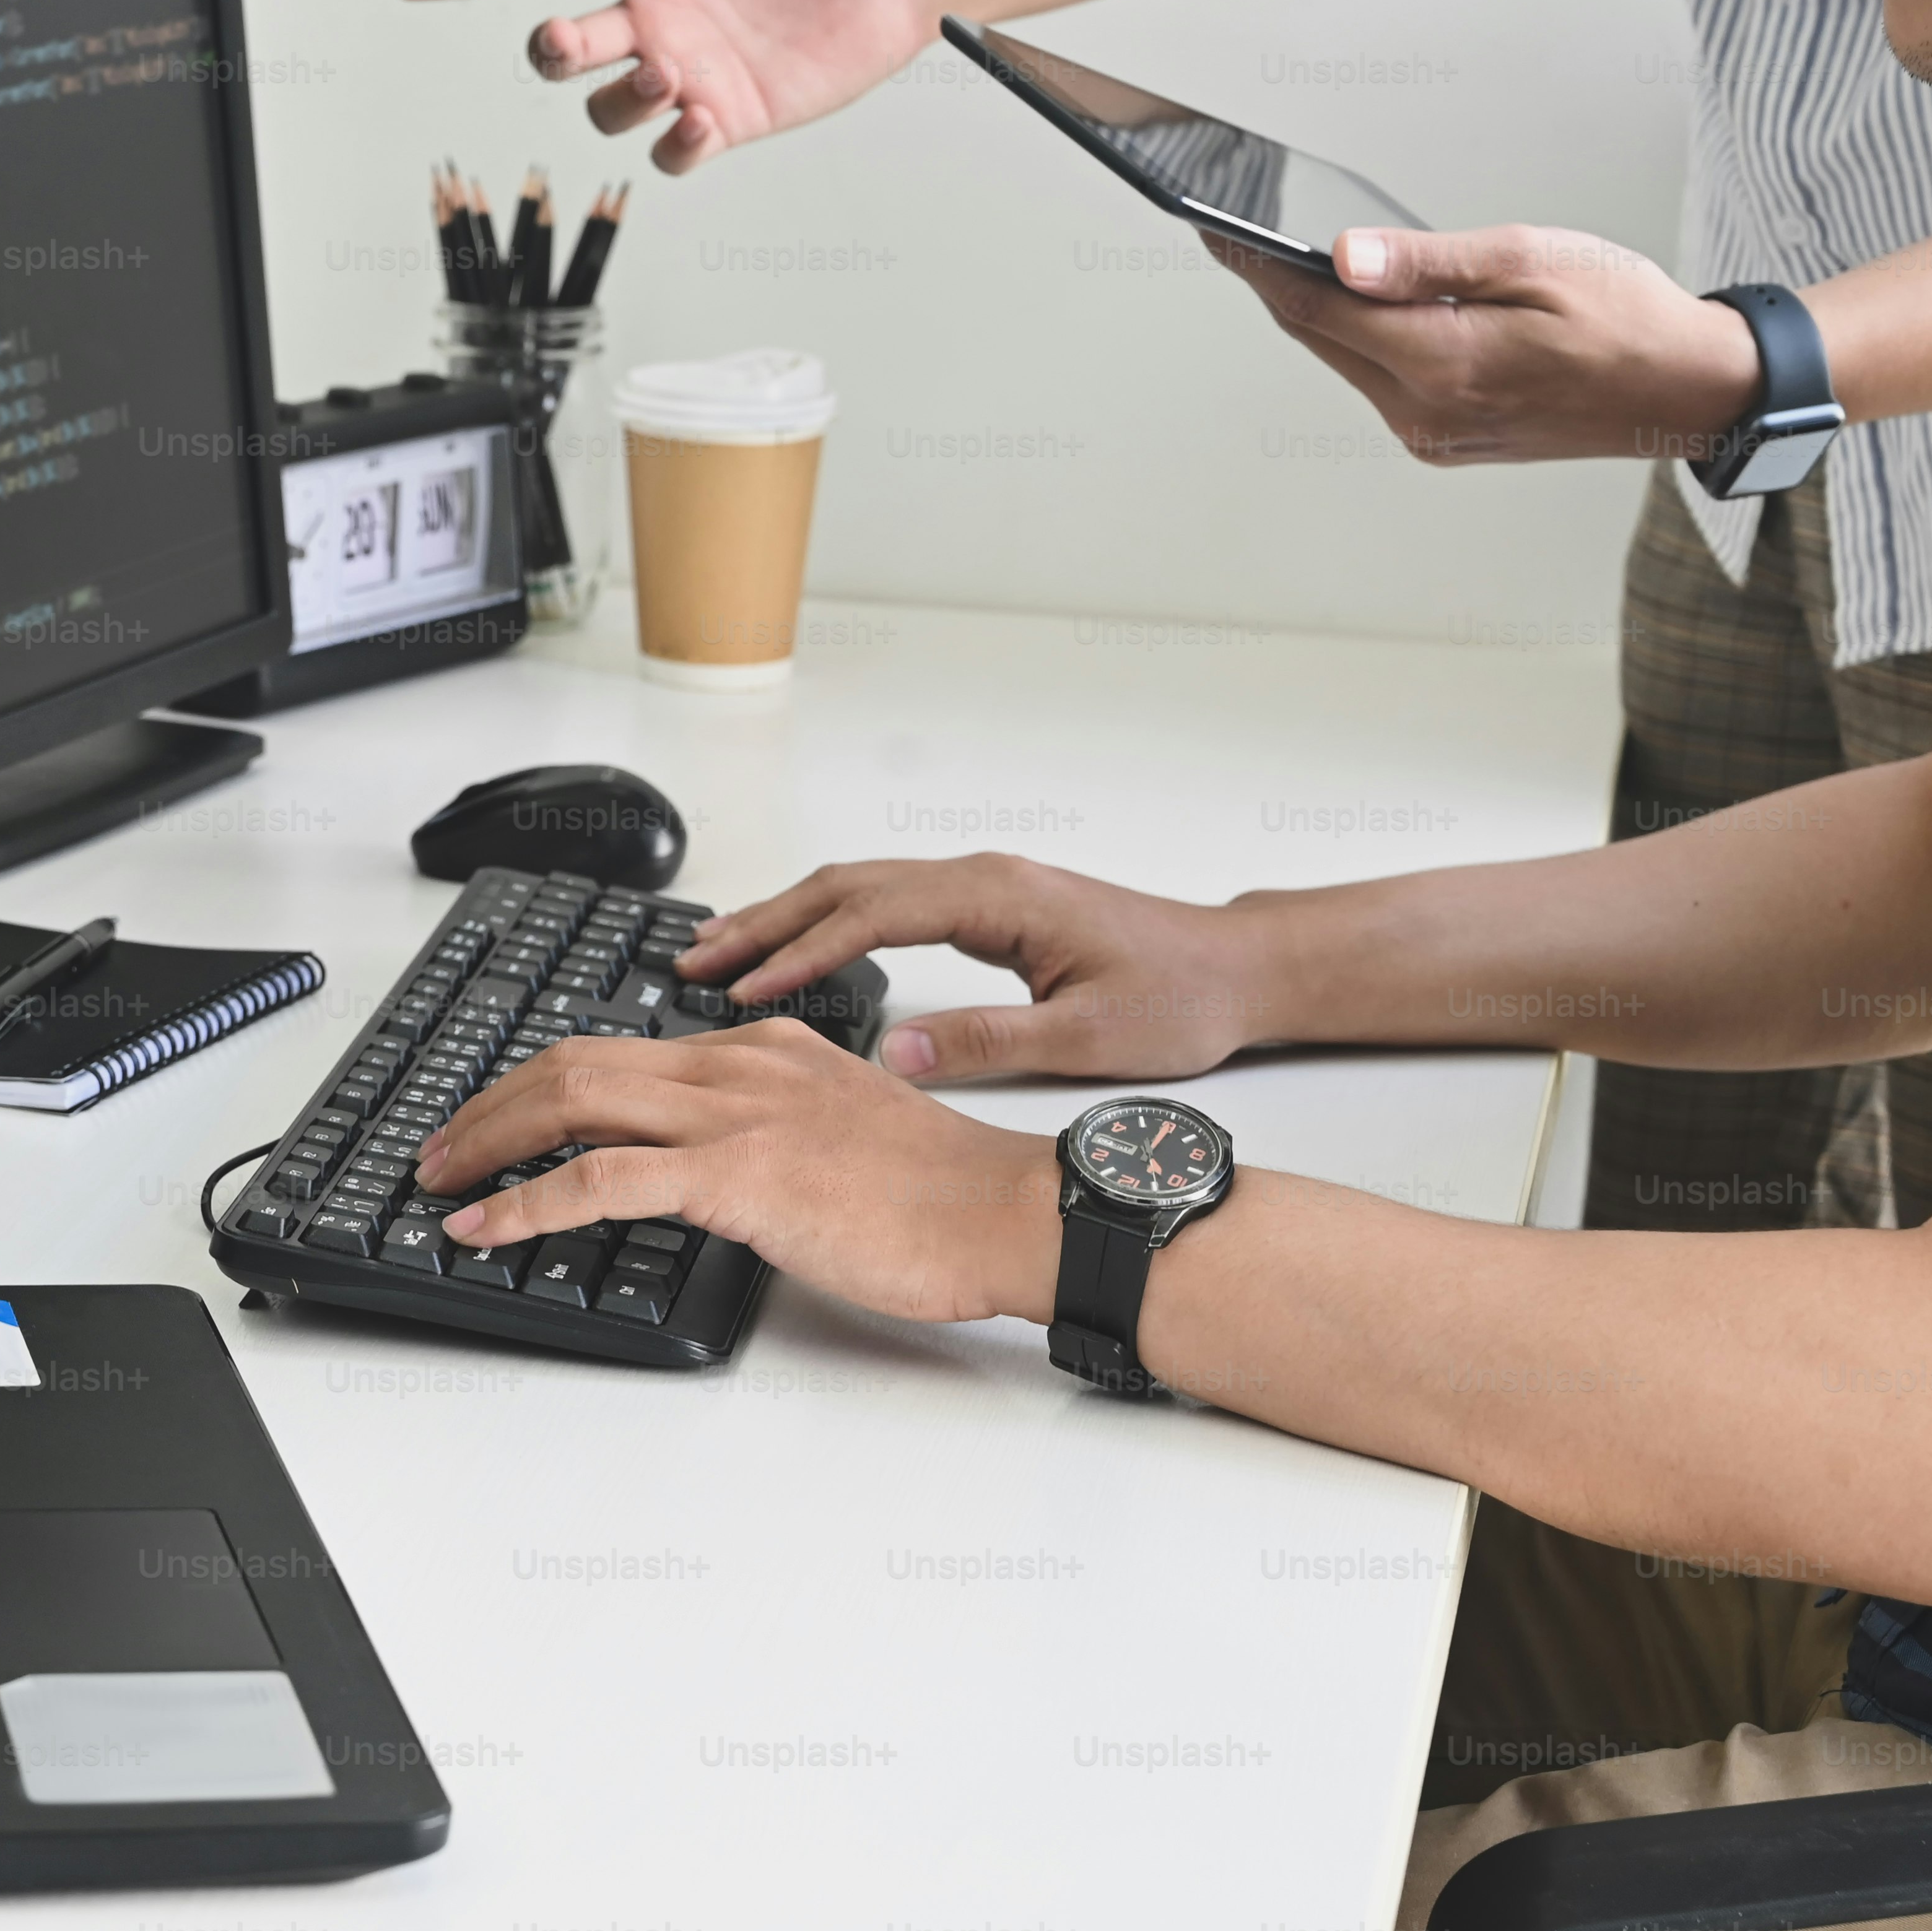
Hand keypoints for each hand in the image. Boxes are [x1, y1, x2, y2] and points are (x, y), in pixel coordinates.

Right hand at [390, 0, 933, 174]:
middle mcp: (651, 13)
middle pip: (557, 47)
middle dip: (551, 50)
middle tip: (580, 38)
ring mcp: (685, 70)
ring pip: (605, 106)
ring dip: (622, 96)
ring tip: (676, 74)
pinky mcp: (728, 117)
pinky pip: (672, 152)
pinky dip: (674, 145)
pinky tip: (704, 117)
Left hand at [411, 1022, 1065, 1323]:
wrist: (1001, 1213)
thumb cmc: (936, 1195)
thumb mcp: (837, 1132)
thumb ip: (768, 1131)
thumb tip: (710, 1169)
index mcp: (761, 1049)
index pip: (620, 1048)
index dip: (540, 1082)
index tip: (497, 1118)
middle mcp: (738, 1064)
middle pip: (575, 1060)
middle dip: (490, 1104)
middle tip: (442, 1147)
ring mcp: (734, 1114)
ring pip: (572, 1100)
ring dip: (487, 1142)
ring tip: (439, 1183)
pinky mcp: (736, 1174)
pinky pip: (600, 1178)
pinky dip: (526, 1202)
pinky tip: (484, 1228)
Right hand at [671, 853, 1279, 1081]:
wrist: (1238, 968)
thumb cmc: (1181, 997)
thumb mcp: (1089, 1037)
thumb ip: (990, 1042)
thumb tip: (898, 1053)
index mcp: (999, 898)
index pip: (871, 914)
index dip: (800, 952)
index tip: (744, 989)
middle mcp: (983, 877)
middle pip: (846, 886)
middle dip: (764, 923)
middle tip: (693, 961)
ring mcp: (983, 885)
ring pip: (859, 887)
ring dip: (786, 917)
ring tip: (719, 954)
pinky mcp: (988, 904)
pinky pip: (884, 901)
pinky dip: (827, 922)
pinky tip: (795, 950)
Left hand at [1207, 225, 1766, 465]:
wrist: (1686, 387)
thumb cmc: (1628, 315)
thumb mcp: (1529, 259)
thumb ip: (1427, 262)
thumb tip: (1343, 256)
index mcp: (1443, 365)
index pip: (1319, 310)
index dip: (1258, 268)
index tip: (1216, 231)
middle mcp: (1426, 414)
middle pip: (1322, 338)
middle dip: (1278, 286)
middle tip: (1235, 237)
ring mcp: (1434, 434)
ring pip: (1349, 361)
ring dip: (1324, 314)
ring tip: (1288, 262)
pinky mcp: (1447, 439)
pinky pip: (1382, 381)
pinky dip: (1365, 340)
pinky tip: (1365, 305)